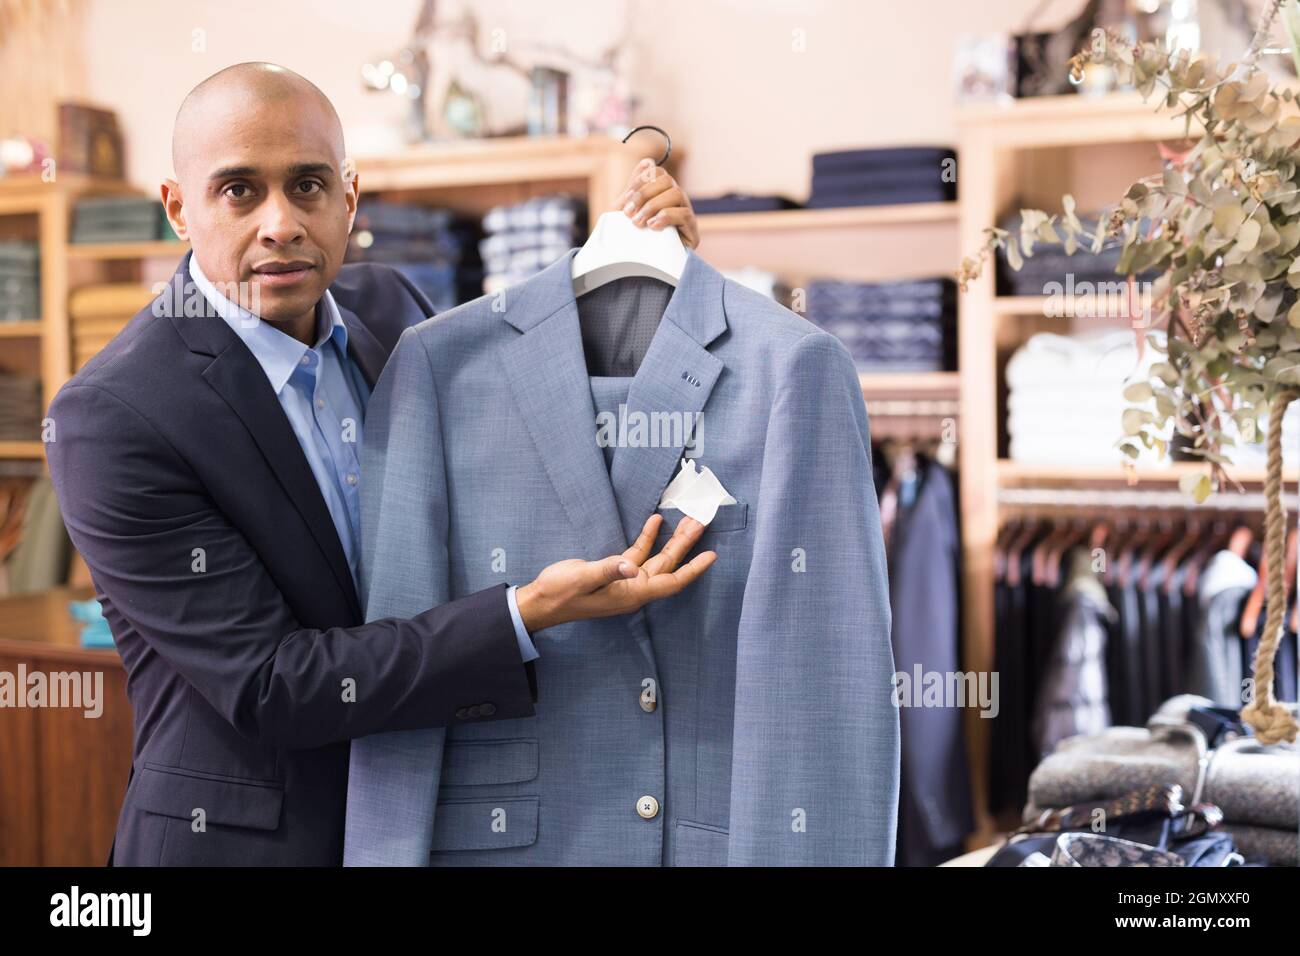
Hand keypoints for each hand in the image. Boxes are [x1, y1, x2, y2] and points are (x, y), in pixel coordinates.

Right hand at [515, 514, 714, 632]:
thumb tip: (632, 565)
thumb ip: (607, 570)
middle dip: (686, 545)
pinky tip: (655, 522)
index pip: (671, 582)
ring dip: (671, 540)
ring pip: (657, 559)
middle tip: (702, 522)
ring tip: (687, 519)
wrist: (542, 602)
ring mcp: (626, 582)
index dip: (693, 569)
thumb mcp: (582, 578)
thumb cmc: (560, 593)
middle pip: (669, 566)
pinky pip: (639, 555)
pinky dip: (648, 538)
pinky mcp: (615, 573)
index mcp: (631, 593)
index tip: (712, 555)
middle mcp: (634, 589)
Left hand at [616, 157, 699, 248]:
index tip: (626, 201)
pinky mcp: (692, 231)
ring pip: (675, 193)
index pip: (657, 172)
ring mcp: (686, 213)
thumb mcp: (629, 213)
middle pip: (666, 179)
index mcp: (661, 192)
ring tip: (639, 223)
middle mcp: (676, 199)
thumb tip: (646, 161)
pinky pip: (683, 214)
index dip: (641, 181)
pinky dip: (666, 217)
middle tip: (629, 214)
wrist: (644, 271)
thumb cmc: (636, 240)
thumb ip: (634, 189)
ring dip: (653, 206)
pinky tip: (653, 226)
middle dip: (644, 194)